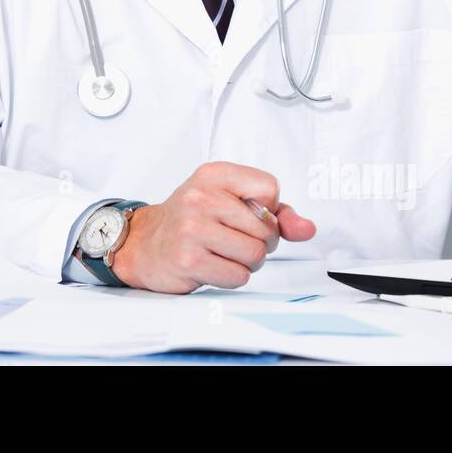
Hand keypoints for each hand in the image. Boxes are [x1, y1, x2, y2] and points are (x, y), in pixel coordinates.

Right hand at [111, 161, 316, 293]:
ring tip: (223, 253)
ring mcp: (192, 228)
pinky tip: (212, 265)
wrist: (144, 244)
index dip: (268, 210)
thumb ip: (275, 212)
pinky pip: (238, 276)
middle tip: (233, 239)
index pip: (270, 188)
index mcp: (214, 174)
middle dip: (260, 242)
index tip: (248, 214)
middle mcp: (201, 197)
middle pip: (267, 228)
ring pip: (256, 254)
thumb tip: (307, 228)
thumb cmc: (191, 221)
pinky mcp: (189, 259)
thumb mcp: (229, 202)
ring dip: (247, 262)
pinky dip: (232, 277)